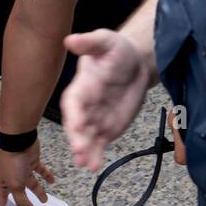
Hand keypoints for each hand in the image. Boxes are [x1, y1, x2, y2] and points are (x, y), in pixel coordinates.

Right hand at [0, 141, 54, 205]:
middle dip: (23, 202)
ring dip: (38, 191)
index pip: (0, 199)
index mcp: (2, 183)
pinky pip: (39, 171)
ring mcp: (21, 169)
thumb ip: (21, 199)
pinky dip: (46, 175)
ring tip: (45, 200)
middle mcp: (10, 177)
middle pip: (17, 193)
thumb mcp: (15, 186)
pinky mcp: (31, 162)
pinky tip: (52, 180)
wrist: (19, 140)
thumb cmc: (12, 163)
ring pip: (30, 183)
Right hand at [62, 29, 151, 171]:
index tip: (78, 124)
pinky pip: (98, 145)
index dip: (75, 115)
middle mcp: (84, 107)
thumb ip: (89, 42)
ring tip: (86, 163)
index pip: (73, 103)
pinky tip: (94, 165)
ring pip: (86, 139)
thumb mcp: (105, 41)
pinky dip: (95, 156)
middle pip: (76, 125)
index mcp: (81, 87)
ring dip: (85, 152)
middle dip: (77, 138)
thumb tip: (70, 39)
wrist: (135, 65)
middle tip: (80, 150)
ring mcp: (94, 120)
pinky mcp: (106, 130)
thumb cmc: (116, 51)